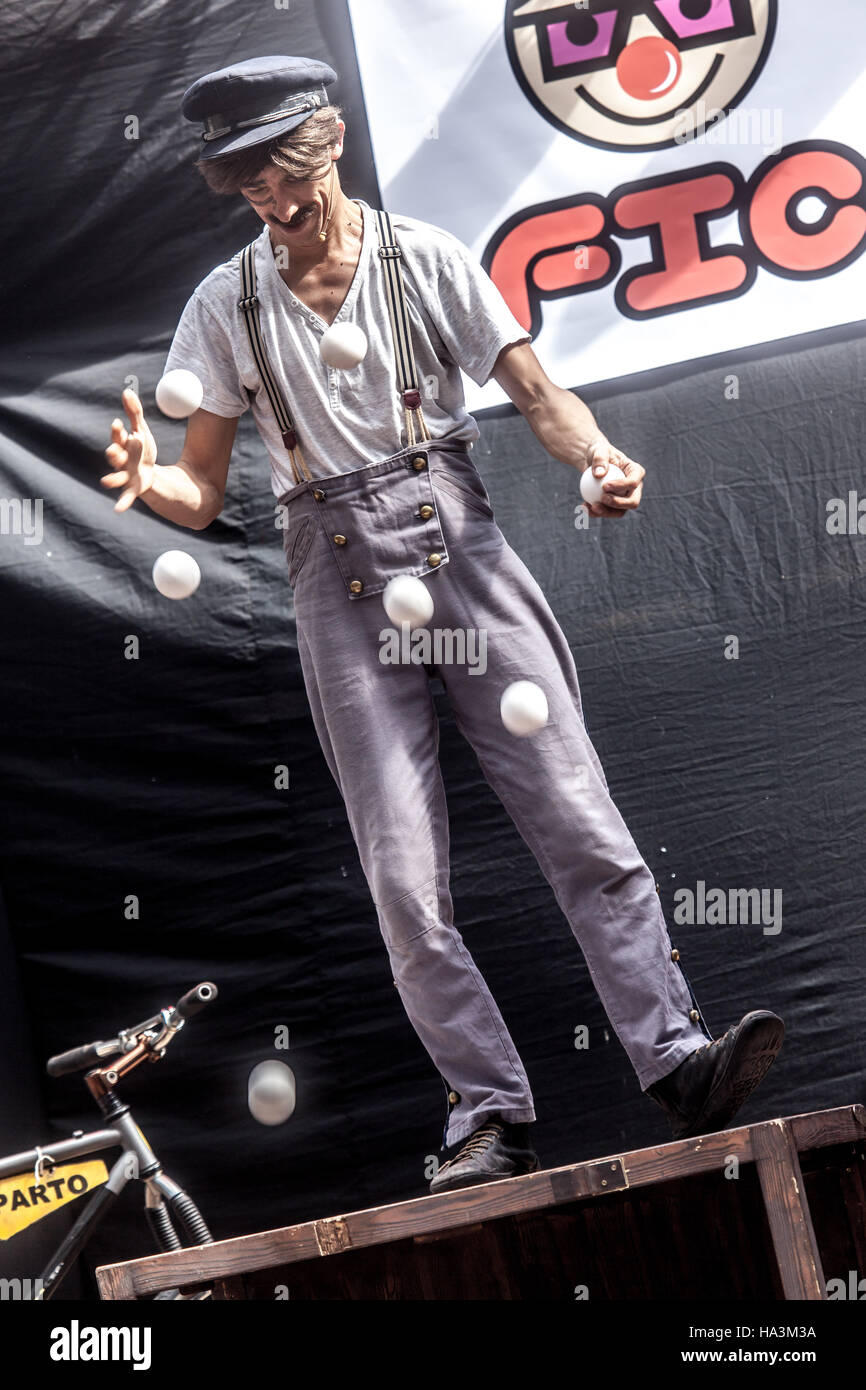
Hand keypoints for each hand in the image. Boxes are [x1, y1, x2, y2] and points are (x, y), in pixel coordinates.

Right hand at [101, 388, 156, 511]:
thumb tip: (127, 390)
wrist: (149, 473)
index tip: (119, 424)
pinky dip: (121, 503)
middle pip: (114, 456)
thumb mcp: (142, 430)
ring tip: (106, 482)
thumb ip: (134, 412)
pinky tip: (117, 510)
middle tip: (115, 450)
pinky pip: (125, 497)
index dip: (118, 431)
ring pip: (115, 476)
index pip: (118, 437)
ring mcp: (125, 476)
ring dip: (111, 478)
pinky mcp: (132, 489)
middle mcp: (121, 461)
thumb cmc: (142, 449)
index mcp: (123, 445)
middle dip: (114, 453)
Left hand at [581, 436, 644, 518]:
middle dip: (619, 504)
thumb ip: (600, 459)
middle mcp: (634, 488)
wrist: (591, 461)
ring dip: (606, 512)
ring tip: (591, 507)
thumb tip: (599, 474)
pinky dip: (596, 512)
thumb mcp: (599, 450)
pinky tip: (584, 508)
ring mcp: (625, 498)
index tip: (605, 486)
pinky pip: (607, 512)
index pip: (634, 482)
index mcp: (636, 472)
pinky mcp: (614, 505)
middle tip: (602, 499)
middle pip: (632, 501)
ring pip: (620, 511)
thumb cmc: (598, 452)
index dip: (622, 486)